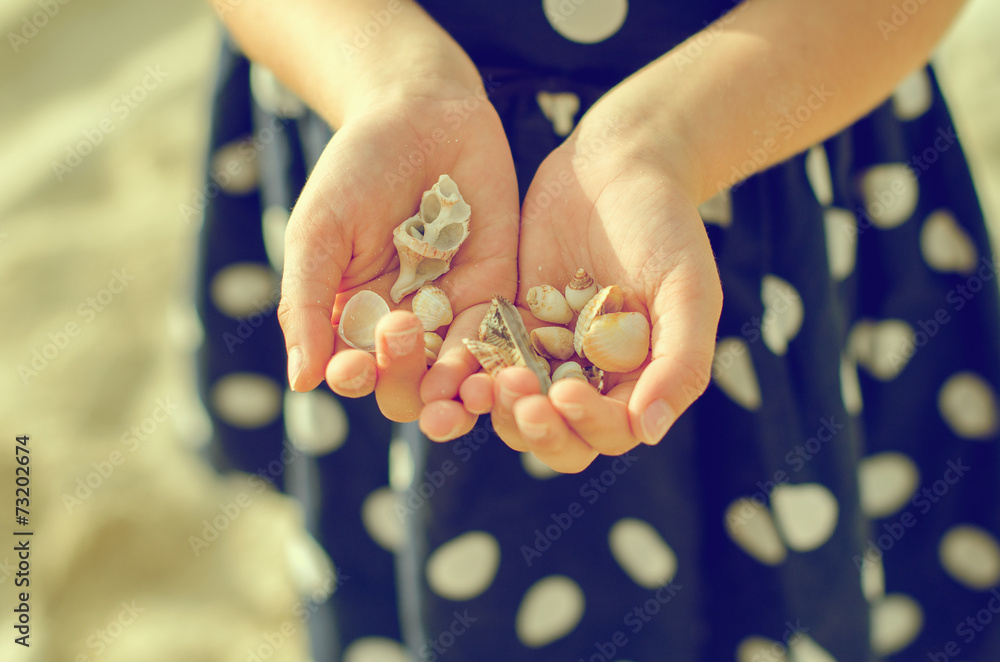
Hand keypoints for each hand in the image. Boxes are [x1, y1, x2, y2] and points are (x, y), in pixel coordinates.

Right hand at [277, 79, 518, 425]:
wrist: (421, 115)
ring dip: (455, 393)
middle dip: (404, 380)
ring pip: (455, 377)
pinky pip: (499, 338)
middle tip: (400, 334)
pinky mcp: (496, 292)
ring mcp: (453, 312)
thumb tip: (300, 382)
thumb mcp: (318, 232)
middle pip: (408, 388)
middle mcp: (404, 327)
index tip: (352, 367)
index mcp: (354, 321)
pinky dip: (498, 361)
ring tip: (455, 398)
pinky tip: (498, 373)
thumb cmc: (356, 169)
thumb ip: (308, 303)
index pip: (354, 372)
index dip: (354, 379)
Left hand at [480, 112, 722, 472]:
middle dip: (537, 429)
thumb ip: (681, 362)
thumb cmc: (666, 226)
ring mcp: (545, 353)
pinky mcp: (507, 325)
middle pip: (559, 437)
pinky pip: (483, 361)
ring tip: (484, 384)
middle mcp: (591, 378)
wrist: (617, 165)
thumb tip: (648, 431)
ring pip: (514, 408)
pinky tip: (454, 363)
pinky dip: (469, 370)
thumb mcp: (688, 290)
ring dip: (498, 407)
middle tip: (518, 397)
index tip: (566, 394)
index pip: (612, 431)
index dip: (588, 425)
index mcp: (638, 380)